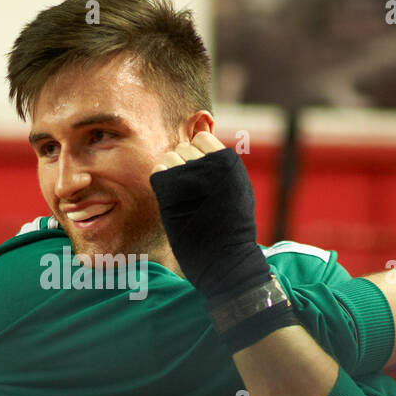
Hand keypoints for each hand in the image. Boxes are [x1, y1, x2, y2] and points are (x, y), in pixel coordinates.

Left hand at [149, 131, 270, 303]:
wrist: (225, 257)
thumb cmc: (233, 226)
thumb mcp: (238, 188)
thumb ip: (221, 166)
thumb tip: (201, 145)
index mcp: (228, 161)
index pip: (201, 138)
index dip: (198, 153)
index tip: (200, 173)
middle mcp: (208, 164)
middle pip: (183, 147)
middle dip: (183, 164)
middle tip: (190, 190)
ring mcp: (187, 176)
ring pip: (168, 157)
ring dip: (171, 172)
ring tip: (181, 195)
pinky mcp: (170, 191)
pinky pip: (157, 172)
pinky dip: (160, 182)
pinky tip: (170, 198)